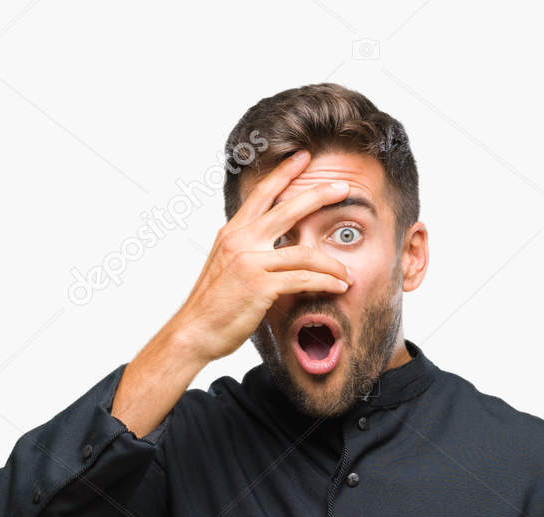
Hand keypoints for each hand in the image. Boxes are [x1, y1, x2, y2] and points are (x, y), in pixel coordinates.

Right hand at [112, 150, 354, 433]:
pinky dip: (326, 283)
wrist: (194, 332)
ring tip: (348, 273)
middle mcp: (240, 240)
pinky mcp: (259, 285)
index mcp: (233, 233)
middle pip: (287, 209)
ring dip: (332, 263)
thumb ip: (251, 254)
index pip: (261, 194)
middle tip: (343, 187)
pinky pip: (303, 279)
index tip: (303, 158)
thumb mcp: (228, 269)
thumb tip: (274, 253)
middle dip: (318, 195)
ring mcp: (250, 261)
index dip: (283, 173)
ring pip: (304, 252)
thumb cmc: (213, 307)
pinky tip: (339, 287)